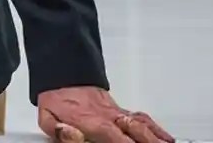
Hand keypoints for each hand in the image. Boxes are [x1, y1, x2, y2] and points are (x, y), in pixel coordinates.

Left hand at [38, 87, 172, 142]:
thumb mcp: (47, 118)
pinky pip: (143, 119)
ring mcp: (118, 113)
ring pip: (142, 124)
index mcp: (90, 121)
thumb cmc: (57, 100)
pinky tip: (166, 137)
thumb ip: (57, 130)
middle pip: (134, 131)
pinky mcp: (122, 111)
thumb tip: (69, 134)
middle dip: (148, 141)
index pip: (113, 136)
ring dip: (156, 136)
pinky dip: (157, 128)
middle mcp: (108, 117)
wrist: (63, 77)